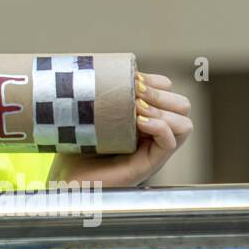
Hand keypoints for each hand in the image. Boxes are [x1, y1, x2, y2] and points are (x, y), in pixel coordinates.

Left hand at [48, 72, 191, 188]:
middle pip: (182, 106)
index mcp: (143, 120)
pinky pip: (170, 142)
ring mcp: (152, 152)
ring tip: (136, 108)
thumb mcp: (89, 113)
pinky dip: (159, 126)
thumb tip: (106, 67)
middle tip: (136, 91)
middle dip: (161, 93)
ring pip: (184, 124)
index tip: (132, 77)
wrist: (64, 180)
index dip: (156, 81)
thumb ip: (100, 93)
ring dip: (161, 109)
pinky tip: (138, 122)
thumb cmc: (72, 147)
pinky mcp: (147, 166)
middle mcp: (152, 136)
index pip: (169, 93)